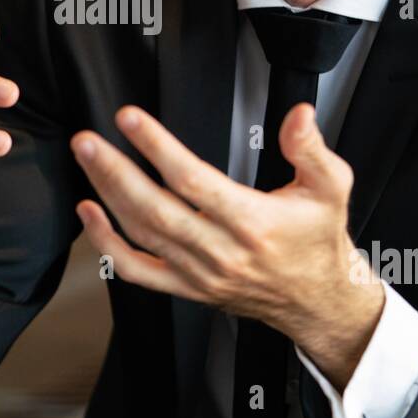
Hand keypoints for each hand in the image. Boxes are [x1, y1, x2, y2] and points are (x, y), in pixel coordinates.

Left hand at [71, 102, 384, 392]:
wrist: (317, 301)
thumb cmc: (318, 241)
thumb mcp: (331, 188)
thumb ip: (312, 149)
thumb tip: (299, 116)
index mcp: (254, 223)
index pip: (193, 181)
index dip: (157, 147)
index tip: (130, 119)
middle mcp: (221, 251)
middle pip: (155, 209)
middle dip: (114, 171)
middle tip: (88, 140)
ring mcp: (199, 274)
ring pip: (140, 234)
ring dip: (106, 195)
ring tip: (86, 159)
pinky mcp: (186, 288)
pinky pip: (136, 270)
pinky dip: (105, 243)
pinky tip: (89, 213)